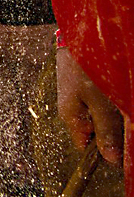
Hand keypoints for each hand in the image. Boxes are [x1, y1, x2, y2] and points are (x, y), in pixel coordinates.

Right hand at [57, 48, 123, 163]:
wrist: (80, 36)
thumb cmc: (87, 70)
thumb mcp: (101, 104)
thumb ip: (106, 132)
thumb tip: (111, 161)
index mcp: (72, 118)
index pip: (87, 147)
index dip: (106, 149)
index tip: (124, 143)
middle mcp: (72, 110)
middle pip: (95, 131)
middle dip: (113, 128)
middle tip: (123, 114)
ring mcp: (76, 97)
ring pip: (99, 115)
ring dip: (113, 112)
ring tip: (119, 101)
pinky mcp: (83, 86)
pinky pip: (98, 102)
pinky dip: (109, 101)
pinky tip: (115, 91)